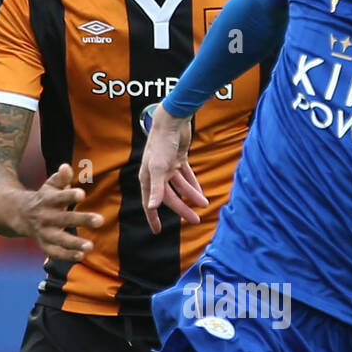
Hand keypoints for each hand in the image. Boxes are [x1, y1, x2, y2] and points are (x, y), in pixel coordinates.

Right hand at [16, 163, 102, 260]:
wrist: (19, 214)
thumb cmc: (44, 198)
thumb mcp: (50, 186)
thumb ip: (60, 178)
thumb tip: (66, 167)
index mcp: (46, 201)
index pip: (58, 198)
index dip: (69, 195)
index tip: (82, 194)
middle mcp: (44, 217)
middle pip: (63, 219)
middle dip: (81, 219)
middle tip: (100, 220)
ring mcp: (44, 233)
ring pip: (59, 240)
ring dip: (74, 244)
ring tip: (90, 246)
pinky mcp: (44, 245)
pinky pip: (55, 253)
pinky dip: (67, 256)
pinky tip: (81, 256)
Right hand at [140, 104, 208, 233]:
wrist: (172, 121)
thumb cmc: (161, 143)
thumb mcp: (158, 167)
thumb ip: (156, 188)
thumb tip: (152, 207)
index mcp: (147, 178)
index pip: (149, 203)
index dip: (153, 218)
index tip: (157, 231)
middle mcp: (156, 174)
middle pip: (170, 197)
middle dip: (183, 209)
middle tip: (195, 221)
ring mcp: (167, 167)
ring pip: (180, 187)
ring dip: (192, 196)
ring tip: (204, 205)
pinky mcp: (178, 160)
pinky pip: (186, 177)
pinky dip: (193, 185)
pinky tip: (201, 193)